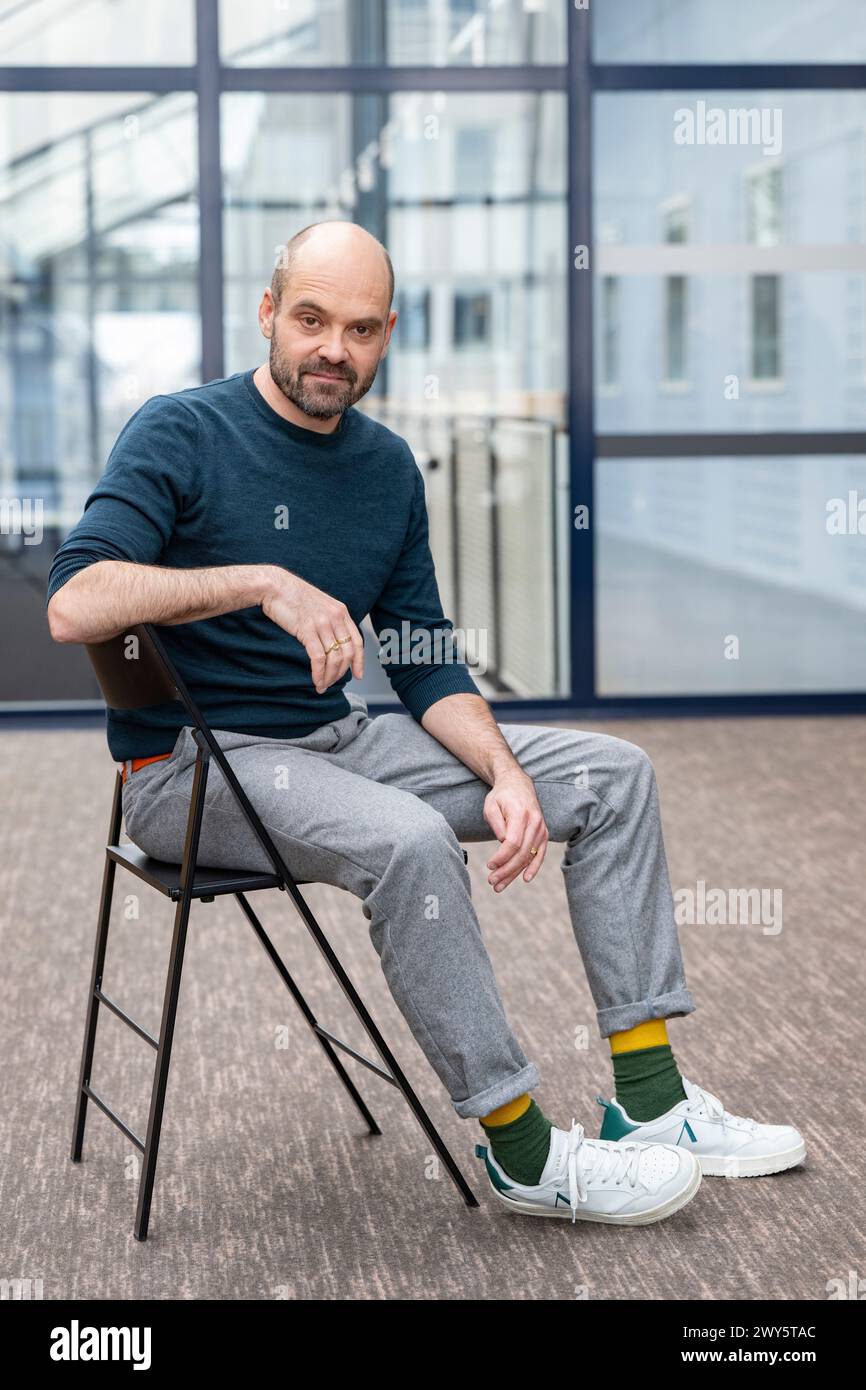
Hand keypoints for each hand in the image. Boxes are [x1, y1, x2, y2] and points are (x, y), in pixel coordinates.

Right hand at [261, 568, 364, 693]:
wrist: (274, 585)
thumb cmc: (293, 596)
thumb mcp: (319, 605)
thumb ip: (329, 620)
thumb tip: (332, 641)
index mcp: (341, 611)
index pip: (357, 641)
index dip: (359, 661)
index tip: (358, 675)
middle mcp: (335, 617)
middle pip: (347, 653)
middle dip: (341, 673)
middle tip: (332, 684)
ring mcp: (322, 623)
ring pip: (334, 658)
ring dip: (329, 676)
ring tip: (322, 686)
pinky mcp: (307, 630)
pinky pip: (318, 658)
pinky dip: (319, 673)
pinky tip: (316, 680)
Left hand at [484, 771, 548, 891]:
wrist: (518, 785)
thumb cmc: (501, 796)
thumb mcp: (491, 805)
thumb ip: (497, 824)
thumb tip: (503, 843)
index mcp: (521, 814)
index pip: (513, 842)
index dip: (502, 857)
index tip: (489, 866)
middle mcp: (535, 822)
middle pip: (522, 853)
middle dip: (507, 871)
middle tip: (492, 882)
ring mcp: (541, 829)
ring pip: (529, 856)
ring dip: (515, 873)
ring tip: (500, 885)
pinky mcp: (543, 833)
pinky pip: (540, 853)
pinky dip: (534, 867)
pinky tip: (526, 878)